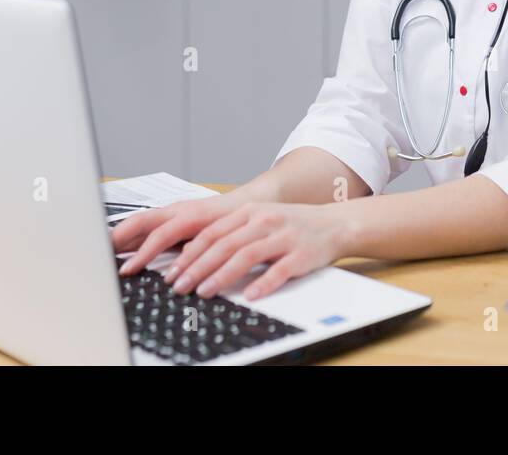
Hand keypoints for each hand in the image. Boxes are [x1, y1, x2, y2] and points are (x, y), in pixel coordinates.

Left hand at [119, 199, 350, 300]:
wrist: (334, 223)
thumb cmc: (290, 225)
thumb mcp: (258, 220)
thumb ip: (230, 233)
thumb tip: (193, 253)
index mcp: (250, 212)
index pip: (212, 233)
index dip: (189, 253)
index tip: (173, 271)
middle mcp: (264, 221)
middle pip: (224, 244)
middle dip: (197, 267)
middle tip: (180, 286)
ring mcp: (283, 236)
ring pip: (246, 256)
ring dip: (221, 275)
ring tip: (204, 292)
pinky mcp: (301, 254)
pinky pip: (280, 270)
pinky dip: (263, 282)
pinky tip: (250, 294)